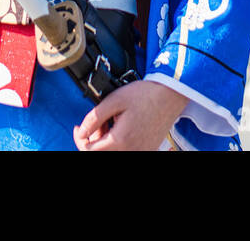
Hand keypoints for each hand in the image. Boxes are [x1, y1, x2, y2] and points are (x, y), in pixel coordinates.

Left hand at [73, 80, 189, 150]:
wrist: (170, 95)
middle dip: (93, 140)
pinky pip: (125, 151)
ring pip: (113, 153)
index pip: (89, 151)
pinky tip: (119, 129)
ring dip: (105, 143)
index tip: (79, 128)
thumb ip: (94, 118)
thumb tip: (81, 131)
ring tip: (110, 123)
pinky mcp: (146, 150)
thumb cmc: (145, 95)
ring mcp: (140, 152)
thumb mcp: (114, 100)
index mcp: (121, 141)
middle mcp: (131, 151)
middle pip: (101, 154)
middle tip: (97, 123)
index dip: (80, 139)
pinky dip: (117, 144)